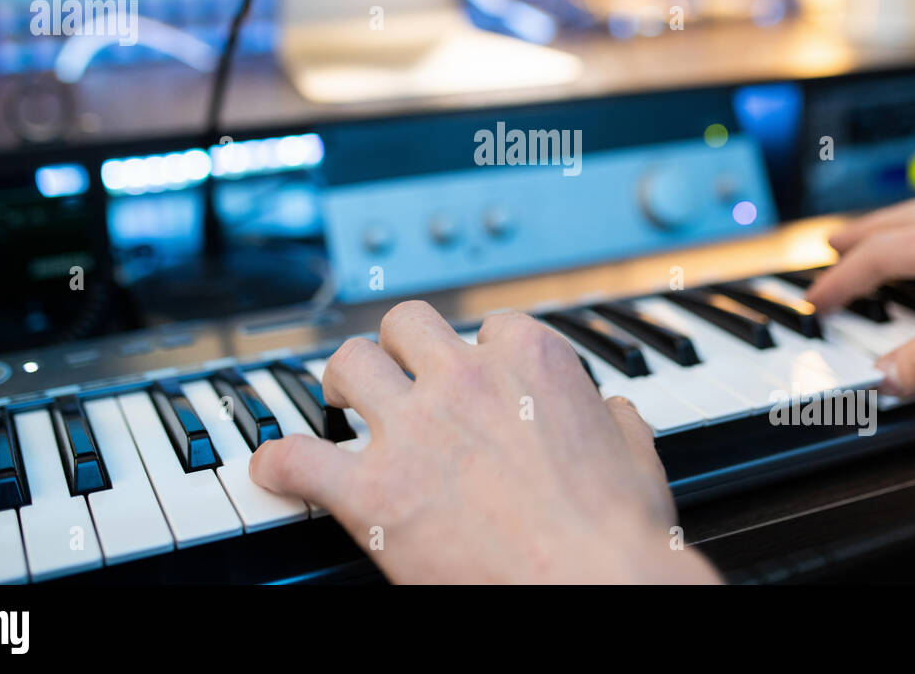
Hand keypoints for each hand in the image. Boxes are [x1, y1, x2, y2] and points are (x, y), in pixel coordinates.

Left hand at [249, 301, 720, 583]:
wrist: (591, 589)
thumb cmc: (619, 534)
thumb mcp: (635, 454)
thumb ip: (612, 418)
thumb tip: (611, 413)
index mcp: (530, 361)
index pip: (488, 326)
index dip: (480, 352)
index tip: (476, 375)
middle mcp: (464, 379)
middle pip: (406, 324)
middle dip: (399, 347)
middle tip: (397, 374)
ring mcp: (413, 431)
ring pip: (348, 363)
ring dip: (342, 382)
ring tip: (340, 402)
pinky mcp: (370, 492)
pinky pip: (298, 459)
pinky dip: (281, 463)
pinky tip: (279, 469)